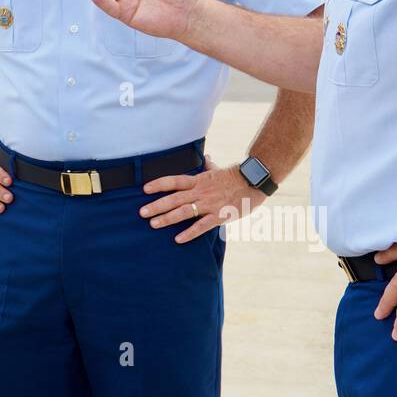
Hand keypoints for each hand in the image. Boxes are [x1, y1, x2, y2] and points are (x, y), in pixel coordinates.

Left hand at [138, 157, 264, 243]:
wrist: (254, 182)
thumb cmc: (235, 176)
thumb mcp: (219, 169)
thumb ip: (209, 165)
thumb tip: (205, 157)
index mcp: (199, 180)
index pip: (174, 181)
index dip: (158, 184)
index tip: (144, 189)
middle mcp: (200, 191)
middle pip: (174, 198)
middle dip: (156, 206)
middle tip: (142, 212)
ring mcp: (209, 204)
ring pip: (184, 212)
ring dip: (167, 218)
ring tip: (153, 224)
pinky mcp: (219, 216)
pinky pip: (201, 226)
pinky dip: (189, 233)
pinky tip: (178, 239)